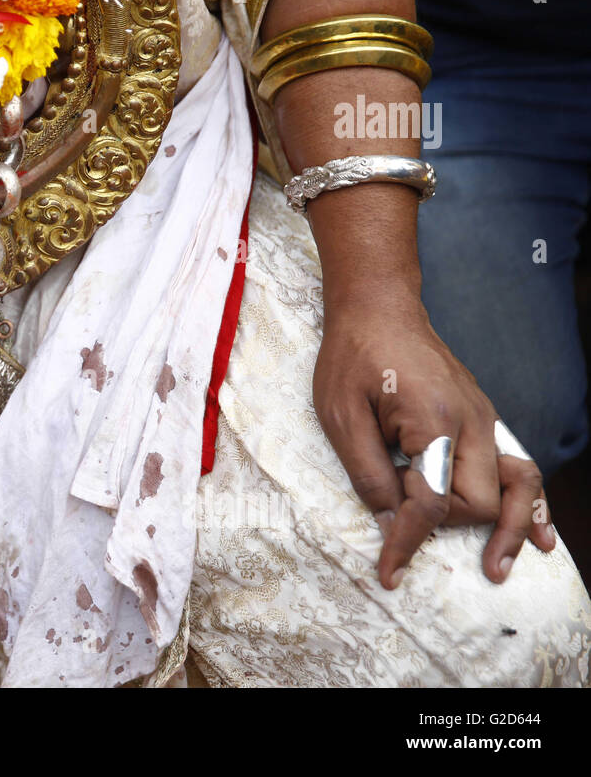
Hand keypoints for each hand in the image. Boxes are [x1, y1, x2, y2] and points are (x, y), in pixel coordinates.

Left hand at [314, 290, 556, 590]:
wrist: (378, 309)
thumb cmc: (352, 357)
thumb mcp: (340, 417)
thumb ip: (368, 473)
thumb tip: (388, 523)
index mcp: (433, 421)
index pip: (432, 503)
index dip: (408, 541)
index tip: (389, 572)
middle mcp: (472, 423)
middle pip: (479, 502)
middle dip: (446, 527)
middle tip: (403, 530)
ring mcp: (483, 421)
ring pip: (516, 488)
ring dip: (511, 529)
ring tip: (497, 568)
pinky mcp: (482, 421)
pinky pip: (516, 468)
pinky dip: (528, 503)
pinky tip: (540, 535)